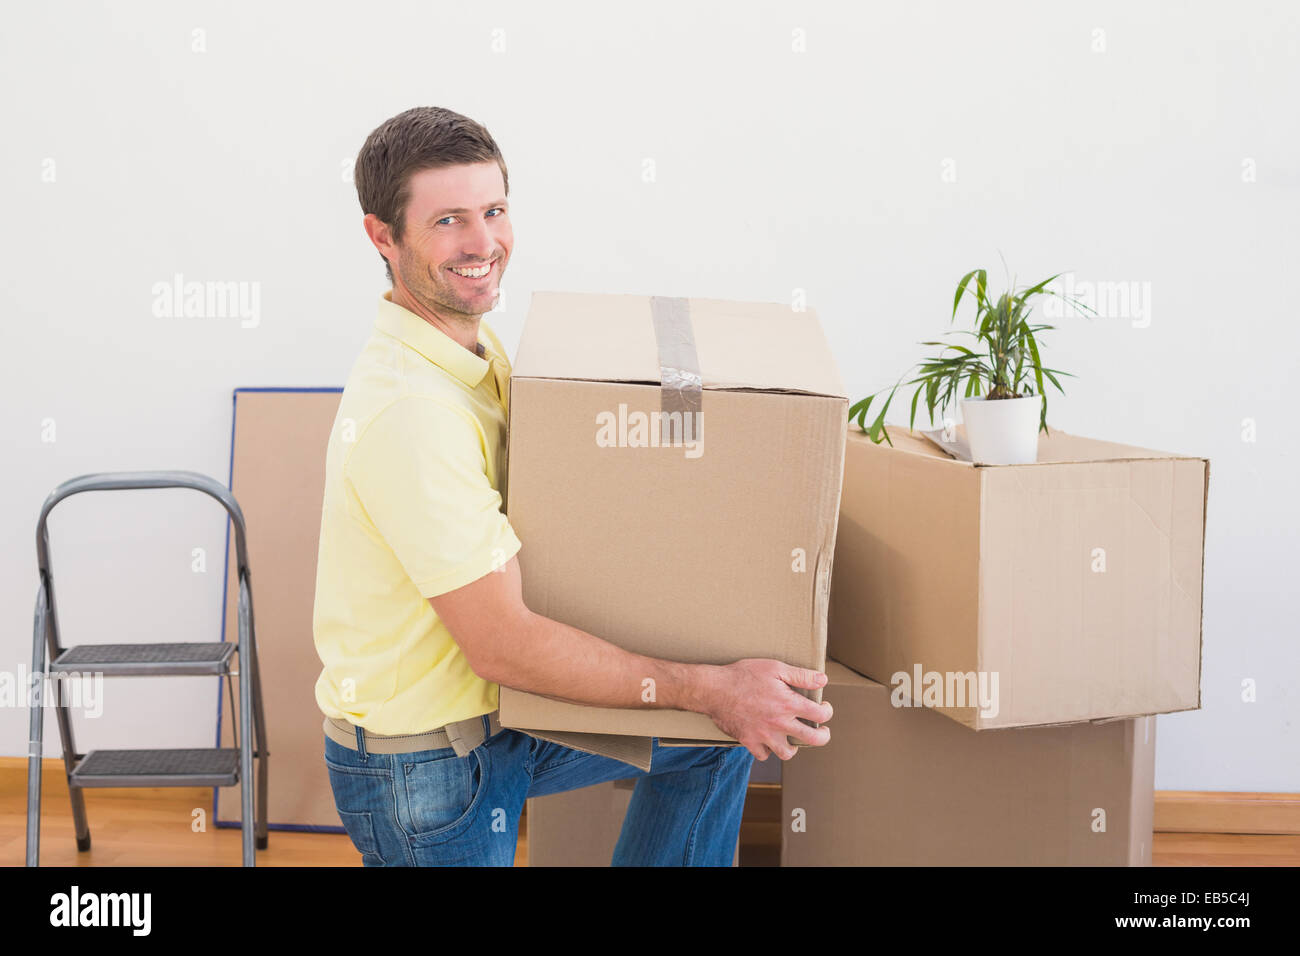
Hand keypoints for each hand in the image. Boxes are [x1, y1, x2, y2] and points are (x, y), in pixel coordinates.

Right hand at [701, 659, 831, 760]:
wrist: (714, 689)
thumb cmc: (743, 675)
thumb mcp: (774, 667)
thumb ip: (801, 675)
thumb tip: (823, 679)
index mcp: (789, 704)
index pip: (820, 715)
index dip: (827, 711)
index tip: (823, 707)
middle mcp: (779, 723)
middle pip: (813, 740)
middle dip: (823, 736)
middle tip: (822, 731)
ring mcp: (764, 735)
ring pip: (787, 753)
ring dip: (794, 747)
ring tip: (794, 738)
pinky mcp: (749, 741)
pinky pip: (763, 755)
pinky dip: (768, 750)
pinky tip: (768, 740)